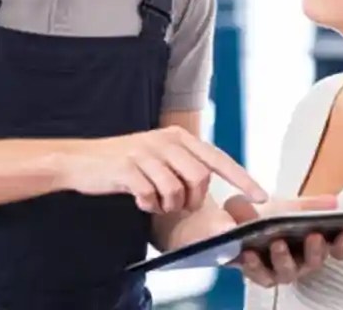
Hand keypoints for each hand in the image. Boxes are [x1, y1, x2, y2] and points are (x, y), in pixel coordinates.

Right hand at [60, 127, 267, 213]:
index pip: (218, 158)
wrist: (80, 160)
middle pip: (200, 179)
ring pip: (177, 191)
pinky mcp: (128, 169)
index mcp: (176, 136)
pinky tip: (139, 201)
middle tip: (174, 206)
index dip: (242, 178)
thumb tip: (206, 188)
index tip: (262, 197)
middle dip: (192, 201)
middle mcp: (164, 140)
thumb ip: (182, 165)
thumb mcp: (156, 156)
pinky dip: (149, 206)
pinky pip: (152, 197)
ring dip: (168, 206)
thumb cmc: (122, 162)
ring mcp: (146, 153)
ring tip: (154, 202)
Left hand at [224, 194, 342, 287]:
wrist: (239, 221)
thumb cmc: (269, 216)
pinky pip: (259, 275)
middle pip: (314, 261)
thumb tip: (333, 202)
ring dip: (284, 258)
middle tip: (313, 235)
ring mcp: (281, 271)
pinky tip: (249, 253)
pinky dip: (254, 265)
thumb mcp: (288, 206)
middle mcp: (302, 262)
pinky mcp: (259, 275)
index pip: (337, 250)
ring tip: (278, 243)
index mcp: (314, 245)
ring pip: (288, 272)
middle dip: (315, 250)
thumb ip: (309, 205)